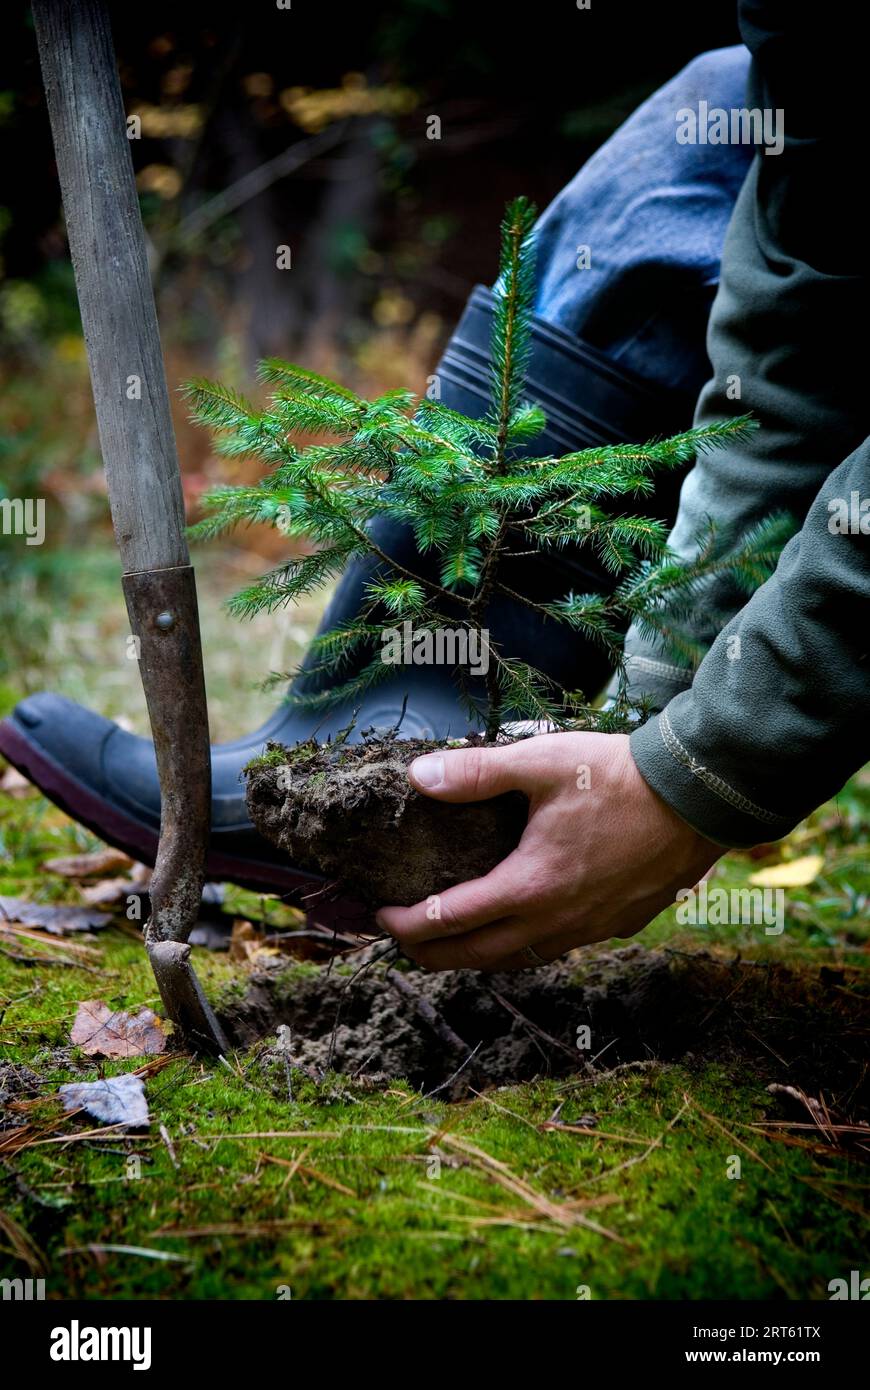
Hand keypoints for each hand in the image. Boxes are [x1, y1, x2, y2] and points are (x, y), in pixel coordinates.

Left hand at [376, 732, 719, 971]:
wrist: (701, 796)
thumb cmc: (619, 776)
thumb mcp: (540, 762)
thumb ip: (475, 773)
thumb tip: (418, 776)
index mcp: (530, 886)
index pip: (450, 920)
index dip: (408, 924)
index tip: (381, 915)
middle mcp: (557, 920)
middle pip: (479, 956)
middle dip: (432, 954)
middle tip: (402, 941)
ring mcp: (590, 928)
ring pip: (520, 960)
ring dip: (478, 956)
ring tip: (454, 943)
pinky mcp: (619, 924)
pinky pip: (557, 948)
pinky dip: (524, 947)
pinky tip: (522, 928)